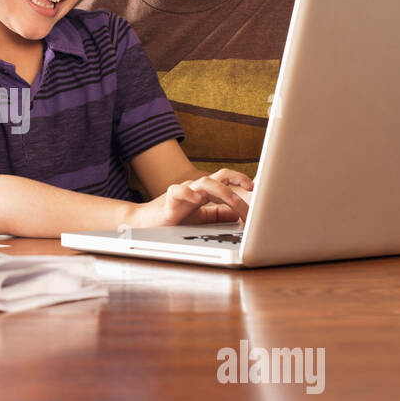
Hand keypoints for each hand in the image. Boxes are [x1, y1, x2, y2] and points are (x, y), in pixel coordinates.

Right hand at [128, 174, 251, 227]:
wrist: (144, 224)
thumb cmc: (172, 219)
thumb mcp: (201, 218)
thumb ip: (218, 215)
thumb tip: (239, 215)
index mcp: (204, 192)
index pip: (226, 178)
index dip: (241, 179)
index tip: (256, 187)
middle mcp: (195, 188)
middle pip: (220, 177)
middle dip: (238, 188)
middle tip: (249, 205)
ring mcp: (183, 192)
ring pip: (205, 182)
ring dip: (223, 193)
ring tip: (233, 203)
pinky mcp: (168, 200)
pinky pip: (178, 191)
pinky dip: (188, 194)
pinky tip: (196, 200)